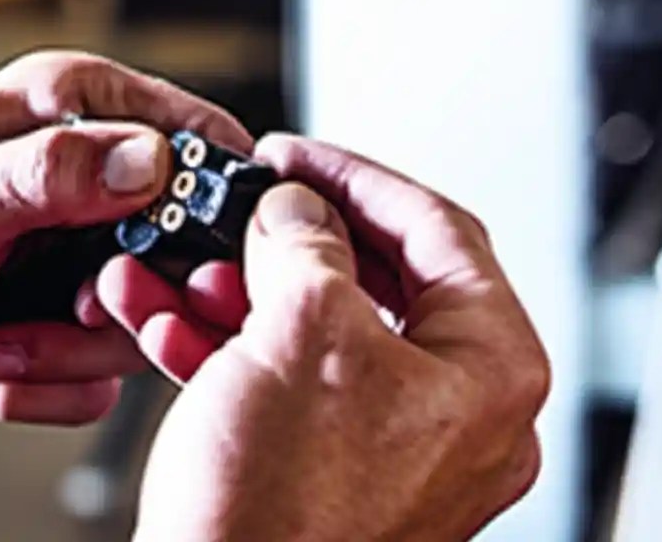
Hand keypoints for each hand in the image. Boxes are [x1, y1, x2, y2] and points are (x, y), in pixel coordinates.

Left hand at [0, 50, 253, 429]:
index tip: (169, 248)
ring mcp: (76, 258)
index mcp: (64, 113)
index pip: (188, 134)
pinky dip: (44, 381)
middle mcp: (82, 182)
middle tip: (70, 306)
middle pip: (180, 244)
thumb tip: (148, 161)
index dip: (200, 195)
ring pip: (144, 318)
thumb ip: (47, 173)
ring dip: (67, 349)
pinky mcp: (64, 322)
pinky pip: (102, 372)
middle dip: (121, 298)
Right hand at [98, 135, 550, 540]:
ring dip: (242, 291)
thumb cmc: (282, 518)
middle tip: (244, 206)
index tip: (301, 156)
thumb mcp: (299, 331)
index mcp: (491, 373)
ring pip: (319, 333)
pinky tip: (170, 324)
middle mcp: (457, 416)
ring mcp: (396, 452)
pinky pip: (288, 386)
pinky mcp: (332, 478)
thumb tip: (294, 207)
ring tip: (186, 267)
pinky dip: (231, 348)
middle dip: (287, 240)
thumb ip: (303, 243)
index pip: (440, 232)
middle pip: (375, 282)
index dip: (358, 177)